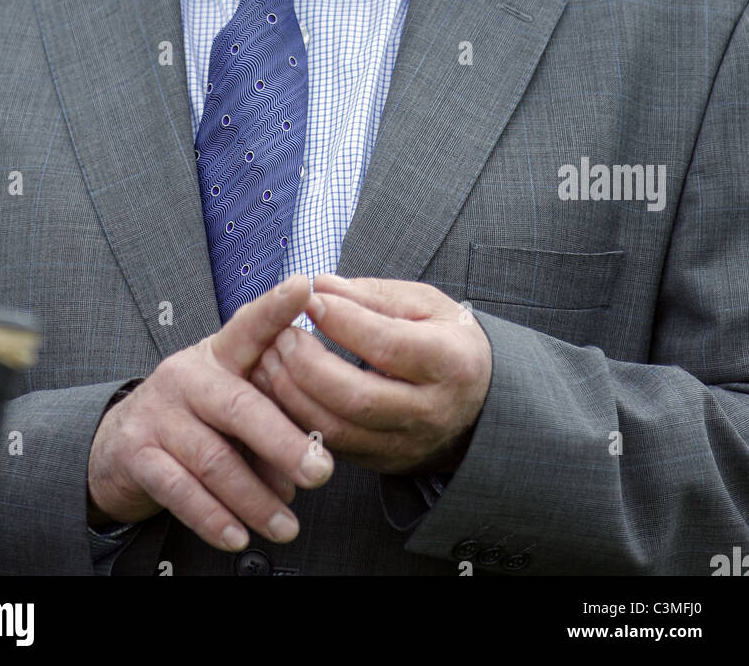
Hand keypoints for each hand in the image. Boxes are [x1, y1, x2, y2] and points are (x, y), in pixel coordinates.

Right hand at [87, 275, 332, 551]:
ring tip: (287, 524)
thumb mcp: (229, 398)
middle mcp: (187, 376)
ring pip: (214, 458)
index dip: (276, 307)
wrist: (119, 444)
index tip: (305, 287)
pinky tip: (237, 535)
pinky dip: (213, 518)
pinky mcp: (137, 454)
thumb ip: (268, 413)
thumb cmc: (195, 418)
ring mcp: (160, 414)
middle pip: (240, 406)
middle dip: (284, 442)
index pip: (249, 325)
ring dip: (256, 499)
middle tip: (320, 471)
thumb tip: (310, 459)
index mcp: (218, 354)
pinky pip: (180, 490)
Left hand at [251, 276, 491, 476]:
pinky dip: (297, 419)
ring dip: (292, 396)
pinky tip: (279, 389)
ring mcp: (406, 445)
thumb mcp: (425, 305)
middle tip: (280, 335)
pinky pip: (331, 447)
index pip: (388, 345)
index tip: (310, 299)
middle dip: (307, 365)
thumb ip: (374, 295)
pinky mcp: (383, 464)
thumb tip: (320, 285)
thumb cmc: (446, 339)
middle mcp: (431, 411)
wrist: (478, 402)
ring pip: (338, 431)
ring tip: (270, 359)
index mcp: (450, 362)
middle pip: (357, 398)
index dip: (343, 322)